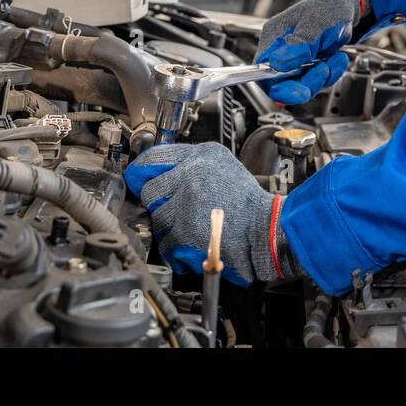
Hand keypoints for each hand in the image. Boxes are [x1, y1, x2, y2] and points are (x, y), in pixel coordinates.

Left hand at [124, 142, 296, 285]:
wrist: (269, 231)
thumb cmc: (250, 204)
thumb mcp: (224, 166)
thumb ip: (193, 165)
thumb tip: (159, 173)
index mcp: (201, 156)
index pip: (153, 158)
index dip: (140, 171)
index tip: (136, 178)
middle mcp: (191, 175)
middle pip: (149, 191)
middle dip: (160, 204)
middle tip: (180, 211)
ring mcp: (186, 204)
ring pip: (156, 220)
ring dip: (170, 229)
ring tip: (195, 228)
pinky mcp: (185, 232)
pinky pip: (165, 244)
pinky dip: (177, 249)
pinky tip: (195, 244)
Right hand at [255, 0, 362, 103]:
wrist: (343, 6)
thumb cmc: (327, 8)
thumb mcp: (316, 23)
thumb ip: (298, 44)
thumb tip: (277, 62)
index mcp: (273, 38)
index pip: (262, 72)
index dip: (277, 87)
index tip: (299, 91)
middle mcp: (280, 51)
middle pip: (281, 84)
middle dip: (306, 83)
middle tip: (324, 70)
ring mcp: (294, 60)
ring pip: (301, 85)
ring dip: (322, 76)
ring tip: (334, 57)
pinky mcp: (307, 66)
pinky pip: (315, 82)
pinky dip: (330, 73)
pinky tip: (337, 58)